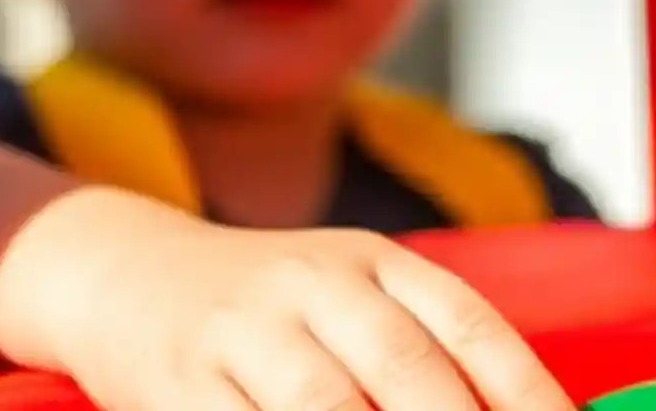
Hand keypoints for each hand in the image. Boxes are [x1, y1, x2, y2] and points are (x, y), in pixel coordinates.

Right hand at [54, 223, 574, 410]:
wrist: (131, 270)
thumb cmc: (273, 303)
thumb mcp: (352, 291)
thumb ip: (423, 345)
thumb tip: (509, 410)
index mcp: (374, 260)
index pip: (467, 322)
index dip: (525, 386)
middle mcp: (316, 283)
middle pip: (406, 366)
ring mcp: (246, 329)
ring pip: (325, 405)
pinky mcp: (180, 378)